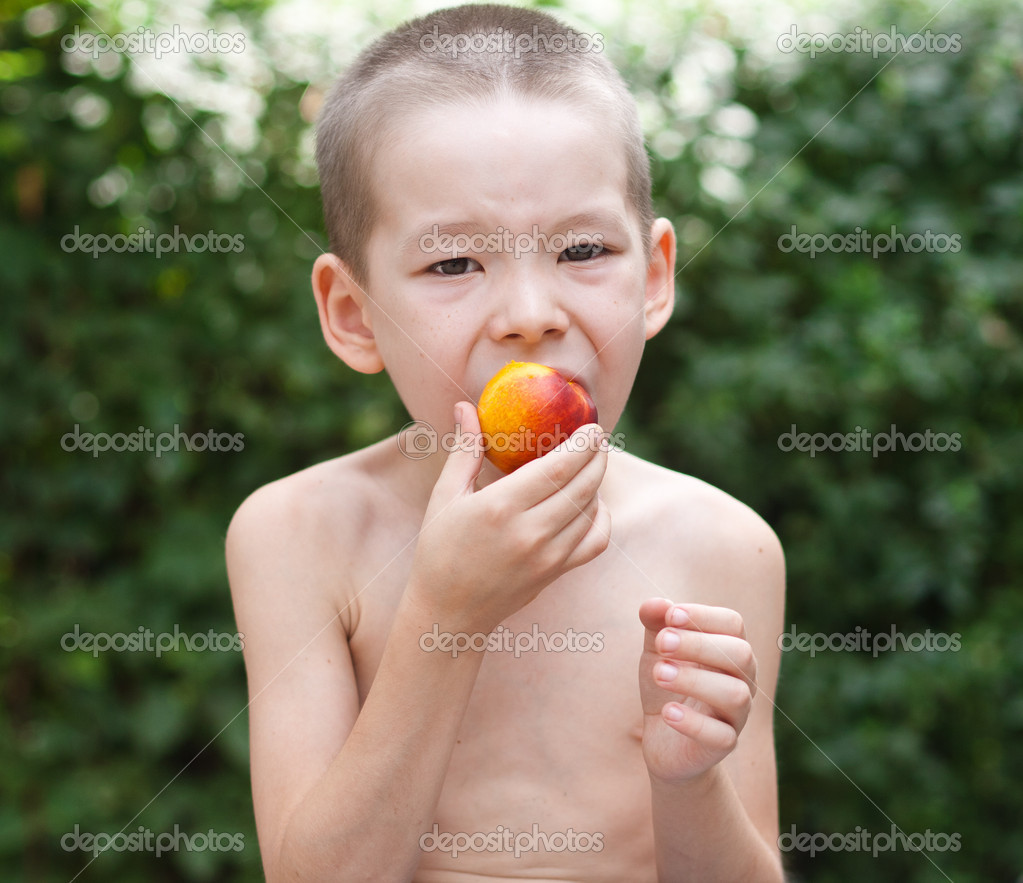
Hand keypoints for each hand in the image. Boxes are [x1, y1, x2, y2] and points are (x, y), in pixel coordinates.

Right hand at [407, 402, 610, 633]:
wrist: (449, 612)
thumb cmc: (440, 550)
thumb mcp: (446, 497)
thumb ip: (464, 450)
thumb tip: (466, 407)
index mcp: (501, 507)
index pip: (559, 467)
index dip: (583, 444)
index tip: (591, 425)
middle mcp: (530, 532)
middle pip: (582, 485)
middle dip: (597, 456)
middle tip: (597, 437)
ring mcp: (547, 556)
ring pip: (591, 510)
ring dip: (597, 482)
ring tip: (592, 463)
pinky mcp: (556, 573)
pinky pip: (595, 541)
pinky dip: (601, 518)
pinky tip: (591, 502)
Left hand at [638, 599, 756, 784]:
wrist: (663, 739)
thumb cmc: (667, 685)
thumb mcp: (656, 650)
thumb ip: (656, 624)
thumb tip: (657, 603)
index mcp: (729, 650)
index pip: (733, 623)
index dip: (704, 616)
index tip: (670, 616)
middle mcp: (742, 680)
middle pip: (740, 654)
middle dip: (699, 644)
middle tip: (662, 644)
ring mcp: (737, 715)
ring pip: (736, 694)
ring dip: (694, 680)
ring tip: (658, 673)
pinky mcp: (723, 745)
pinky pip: (721, 736)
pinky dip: (693, 723)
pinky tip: (668, 712)